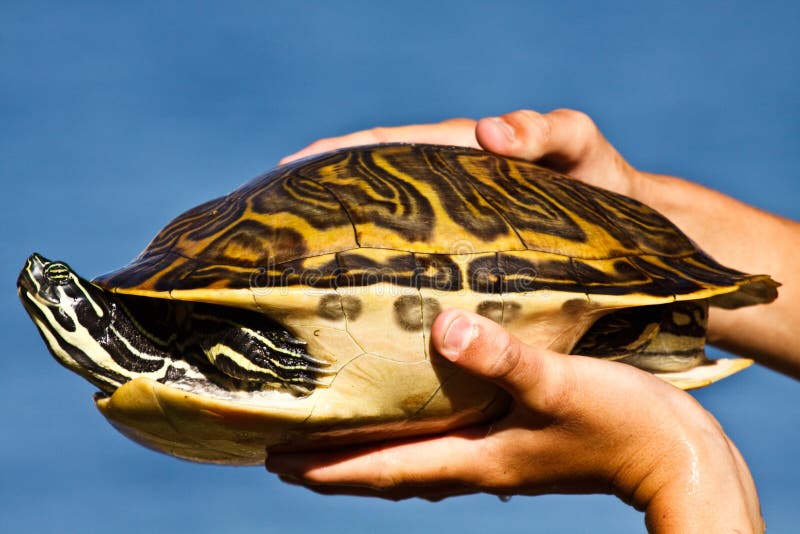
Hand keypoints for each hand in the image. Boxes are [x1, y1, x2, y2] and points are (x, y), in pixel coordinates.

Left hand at [266, 310, 763, 532]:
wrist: (678, 459)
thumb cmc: (624, 425)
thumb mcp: (562, 385)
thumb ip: (503, 360)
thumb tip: (443, 328)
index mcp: (475, 459)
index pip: (381, 469)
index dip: (326, 466)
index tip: (274, 458)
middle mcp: (475, 465)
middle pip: (385, 472)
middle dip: (331, 465)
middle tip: (280, 450)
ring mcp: (495, 459)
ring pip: (410, 461)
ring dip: (364, 453)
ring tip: (326, 435)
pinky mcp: (515, 444)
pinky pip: (442, 445)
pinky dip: (408, 438)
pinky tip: (407, 414)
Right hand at [281, 109, 799, 374]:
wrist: (633, 241)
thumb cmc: (603, 184)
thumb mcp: (579, 146)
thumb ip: (543, 131)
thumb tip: (488, 132)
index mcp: (455, 159)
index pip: (382, 149)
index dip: (332, 158)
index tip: (284, 172)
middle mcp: (443, 200)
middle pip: (369, 199)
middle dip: (320, 209)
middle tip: (271, 235)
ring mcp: (451, 242)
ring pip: (384, 247)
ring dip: (342, 258)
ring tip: (293, 284)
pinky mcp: (466, 278)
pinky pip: (413, 282)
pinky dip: (382, 293)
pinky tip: (358, 322)